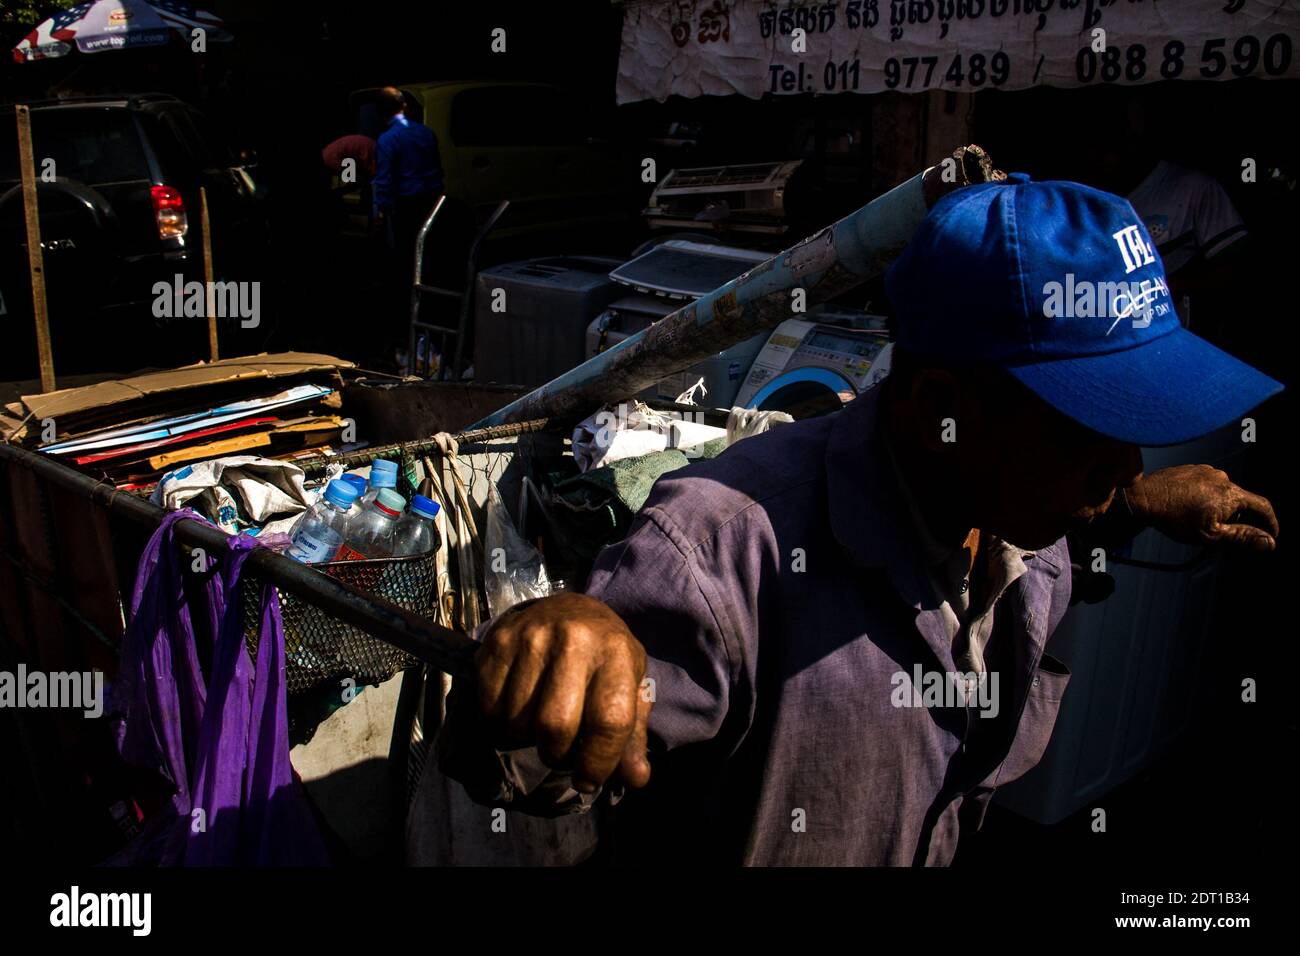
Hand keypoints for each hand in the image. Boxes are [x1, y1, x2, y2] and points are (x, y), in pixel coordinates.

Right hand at [474, 592, 651, 793]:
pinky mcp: (500, 641)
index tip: (589, 779)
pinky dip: (501, 724)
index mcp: (617, 652)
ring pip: (518, 721)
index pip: (609, 721)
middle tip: (559, 752)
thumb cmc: (604, 659)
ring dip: (526, 740)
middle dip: (556, 755)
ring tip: (539, 728)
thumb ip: (632, 738)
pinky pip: (490, 706)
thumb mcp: (629, 689)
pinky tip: (517, 711)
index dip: (599, 762)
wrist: (568, 610)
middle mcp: (575, 639)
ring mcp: (533, 637)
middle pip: (555, 725)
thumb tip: (634, 779)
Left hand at [1125, 464, 1278, 551]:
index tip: (1270, 535)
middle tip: (1223, 533)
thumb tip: (1268, 542)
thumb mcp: (1211, 535)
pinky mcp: (1190, 470)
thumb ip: (1242, 537)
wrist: (1142, 499)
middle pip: (1241, 500)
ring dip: (1219, 507)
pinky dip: (1205, 497)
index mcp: (1231, 493)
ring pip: (1222, 493)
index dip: (1270, 522)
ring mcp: (1205, 471)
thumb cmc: (1173, 518)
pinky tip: (1189, 508)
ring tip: (1198, 520)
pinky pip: (1205, 485)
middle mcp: (1221, 478)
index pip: (1263, 506)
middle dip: (1238, 518)